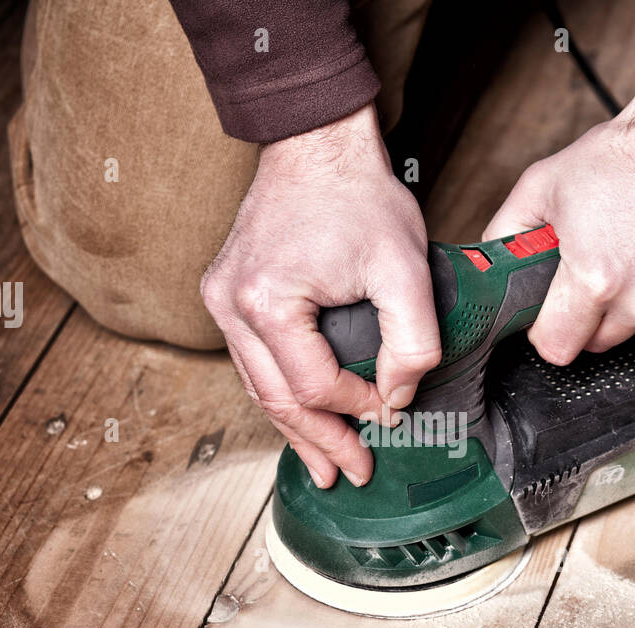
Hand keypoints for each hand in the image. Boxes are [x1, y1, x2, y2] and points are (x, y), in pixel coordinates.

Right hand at [201, 103, 439, 487]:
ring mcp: (221, 301)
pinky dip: (281, 394)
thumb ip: (412, 342)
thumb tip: (397, 397)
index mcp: (267, 303)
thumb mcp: (405, 268)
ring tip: (325, 465)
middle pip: (277, 400)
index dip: (357, 409)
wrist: (317, 144)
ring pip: (259, 388)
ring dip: (295, 429)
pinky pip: (253, 362)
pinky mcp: (226, 294)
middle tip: (353, 475)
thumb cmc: (357, 196)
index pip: (314, 386)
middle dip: (320, 442)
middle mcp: (231, 307)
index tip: (391, 412)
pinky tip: (300, 417)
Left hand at [484, 88, 634, 362]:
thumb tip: (491, 268)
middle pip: (599, 343)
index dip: (548, 328)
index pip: (556, 348)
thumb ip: (505, 234)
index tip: (553, 310)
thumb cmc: (628, 154)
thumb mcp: (543, 185)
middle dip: (591, 315)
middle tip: (599, 266)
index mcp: (595, 281)